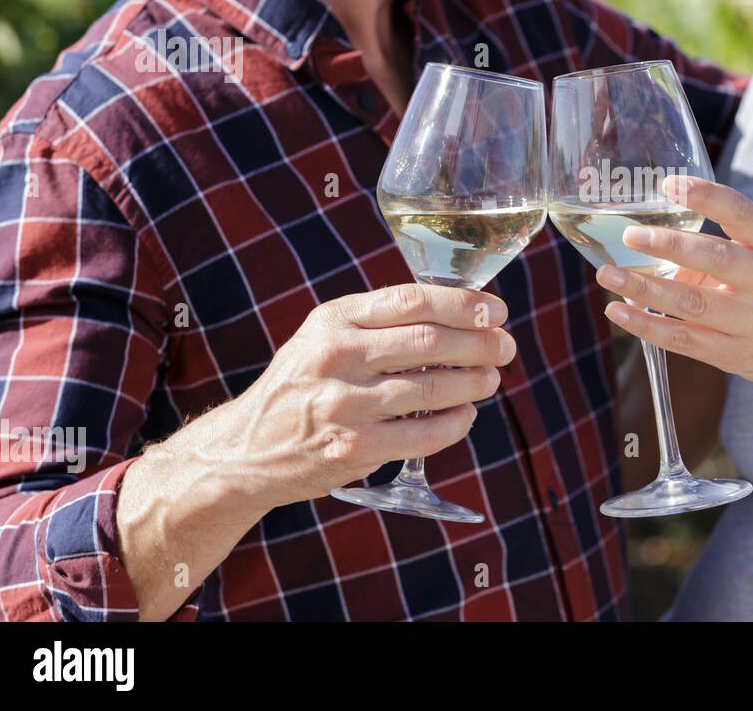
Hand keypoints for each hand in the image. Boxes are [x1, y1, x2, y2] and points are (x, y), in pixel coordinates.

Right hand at [218, 283, 514, 509]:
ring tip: (491, 379)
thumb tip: (461, 313)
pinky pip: (424, 434)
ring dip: (475, 382)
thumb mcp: (325, 336)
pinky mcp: (353, 450)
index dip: (464, 303)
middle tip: (506, 346)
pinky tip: (466, 414)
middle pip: (429, 341)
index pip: (412, 301)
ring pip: (433, 388)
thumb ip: (380, 321)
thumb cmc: (303, 384)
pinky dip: (457, 423)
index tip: (496, 310)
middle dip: (481, 342)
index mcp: (333, 320)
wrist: (246, 450)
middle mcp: (336, 357)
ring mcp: (344, 406)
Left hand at [595, 176, 752, 399]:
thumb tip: (643, 242)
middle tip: (630, 235)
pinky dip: (647, 325)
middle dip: (670, 245)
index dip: (707, 197)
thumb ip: (711, 248)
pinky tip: (618, 310)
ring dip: (645, 289)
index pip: (743, 214)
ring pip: (693, 304)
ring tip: (609, 274)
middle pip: (718, 259)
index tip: (669, 184)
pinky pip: (684, 339)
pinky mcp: (735, 354)